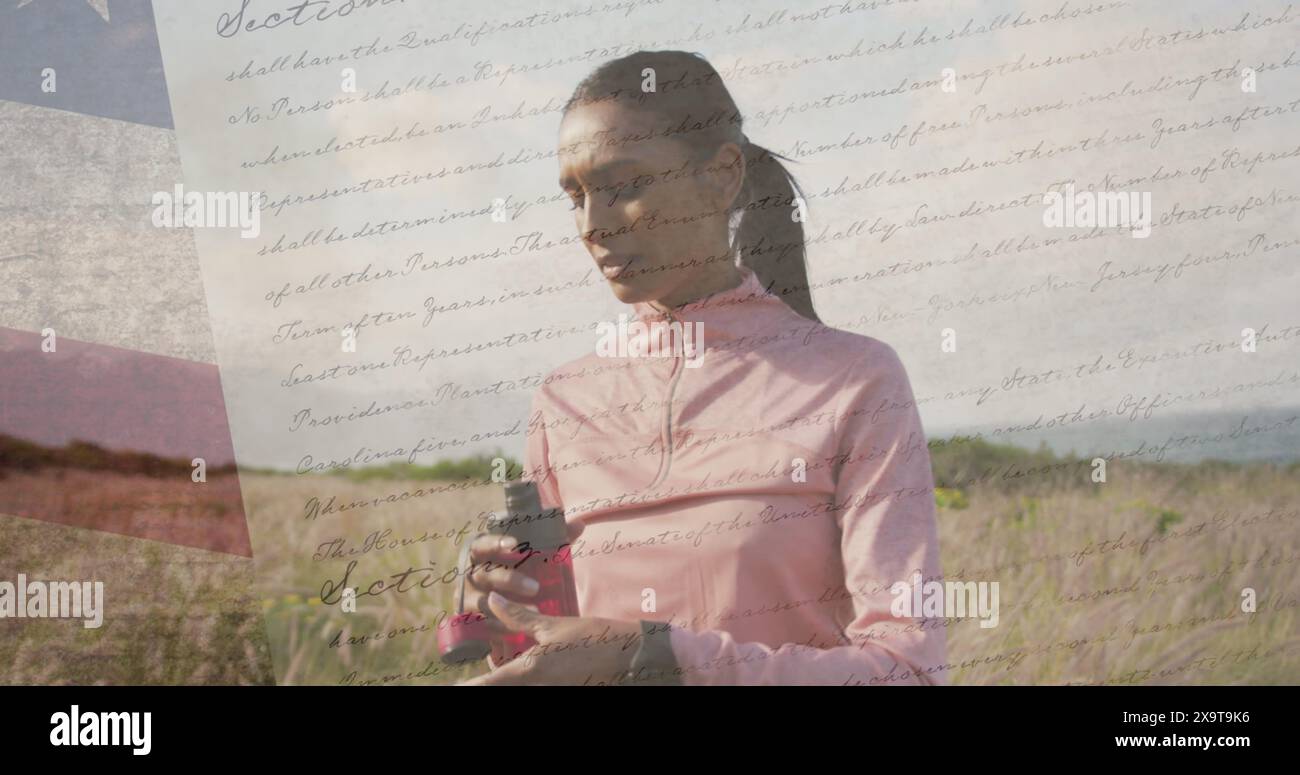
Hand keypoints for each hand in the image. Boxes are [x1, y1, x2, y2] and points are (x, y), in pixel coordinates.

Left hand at [457, 591, 643, 685]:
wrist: (631, 656)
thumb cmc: (594, 638)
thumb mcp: (554, 625)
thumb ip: (520, 617)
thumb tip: (492, 601)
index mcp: (530, 671)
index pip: (489, 684)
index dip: (469, 686)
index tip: (452, 686)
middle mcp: (537, 687)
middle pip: (501, 687)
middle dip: (488, 680)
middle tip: (478, 671)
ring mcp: (551, 691)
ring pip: (518, 687)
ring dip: (508, 677)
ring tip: (500, 667)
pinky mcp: (563, 690)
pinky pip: (535, 685)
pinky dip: (525, 678)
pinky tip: (527, 668)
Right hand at [462, 521, 584, 617]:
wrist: (494, 602)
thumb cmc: (515, 569)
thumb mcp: (530, 555)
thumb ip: (553, 540)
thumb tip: (579, 525)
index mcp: (480, 553)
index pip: (482, 544)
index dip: (495, 543)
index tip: (515, 545)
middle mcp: (469, 574)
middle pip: (485, 574)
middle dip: (509, 580)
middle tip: (535, 587)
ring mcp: (466, 597)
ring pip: (483, 601)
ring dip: (507, 607)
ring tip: (534, 609)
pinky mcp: (468, 619)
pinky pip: (482, 625)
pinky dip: (499, 628)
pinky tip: (517, 631)